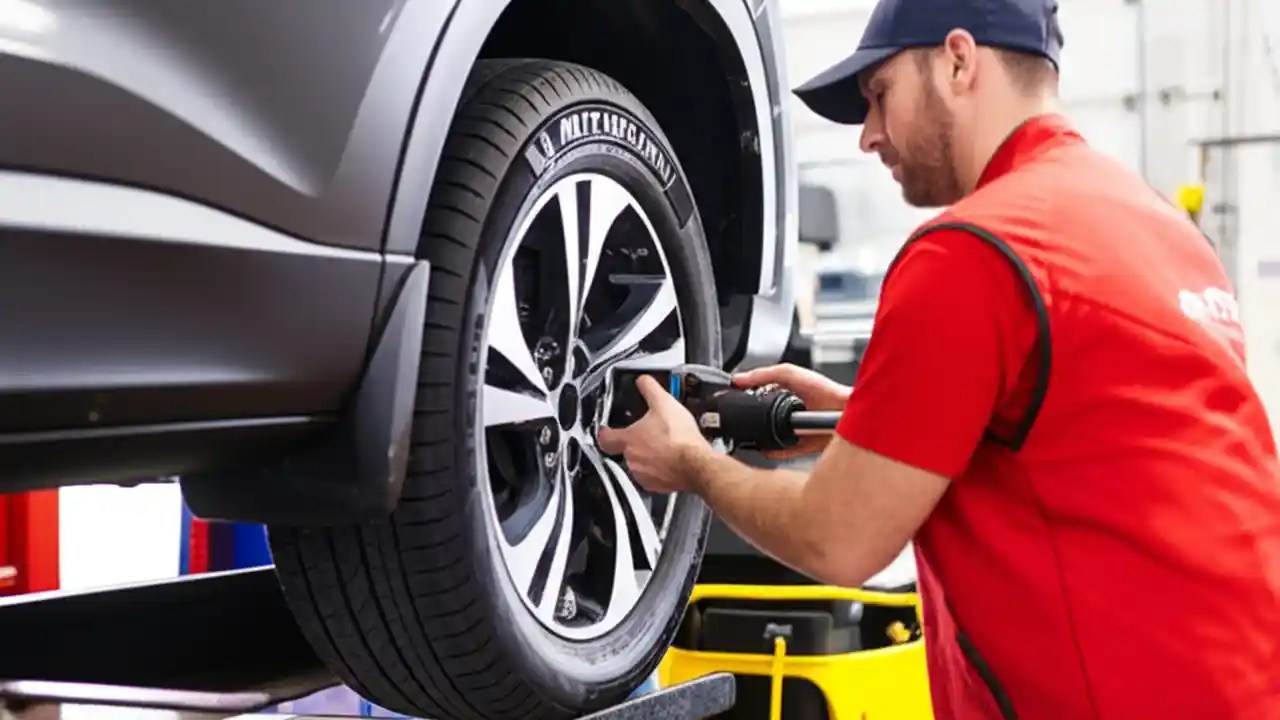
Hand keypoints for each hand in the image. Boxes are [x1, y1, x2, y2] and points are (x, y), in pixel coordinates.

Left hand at [596, 375, 711, 493]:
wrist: (696, 464)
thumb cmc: (679, 438)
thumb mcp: (664, 402)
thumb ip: (650, 389)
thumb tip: (643, 380)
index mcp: (629, 440)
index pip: (605, 438)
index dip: (605, 433)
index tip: (607, 431)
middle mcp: (632, 459)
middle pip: (625, 451)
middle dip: (637, 443)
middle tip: (651, 435)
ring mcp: (643, 475)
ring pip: (639, 465)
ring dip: (648, 458)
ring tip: (664, 448)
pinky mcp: (656, 487)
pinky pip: (653, 478)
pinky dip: (659, 471)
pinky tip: (671, 461)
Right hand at [732, 363, 850, 458]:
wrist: (845, 412)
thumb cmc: (825, 391)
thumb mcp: (788, 374)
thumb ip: (763, 375)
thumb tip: (739, 379)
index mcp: (782, 397)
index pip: (755, 403)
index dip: (742, 406)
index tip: (731, 407)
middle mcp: (786, 416)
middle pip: (758, 423)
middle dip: (748, 425)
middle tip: (740, 425)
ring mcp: (792, 433)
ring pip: (767, 440)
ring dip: (760, 440)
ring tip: (752, 436)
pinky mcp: (799, 448)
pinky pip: (780, 453)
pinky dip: (773, 453)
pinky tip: (769, 449)